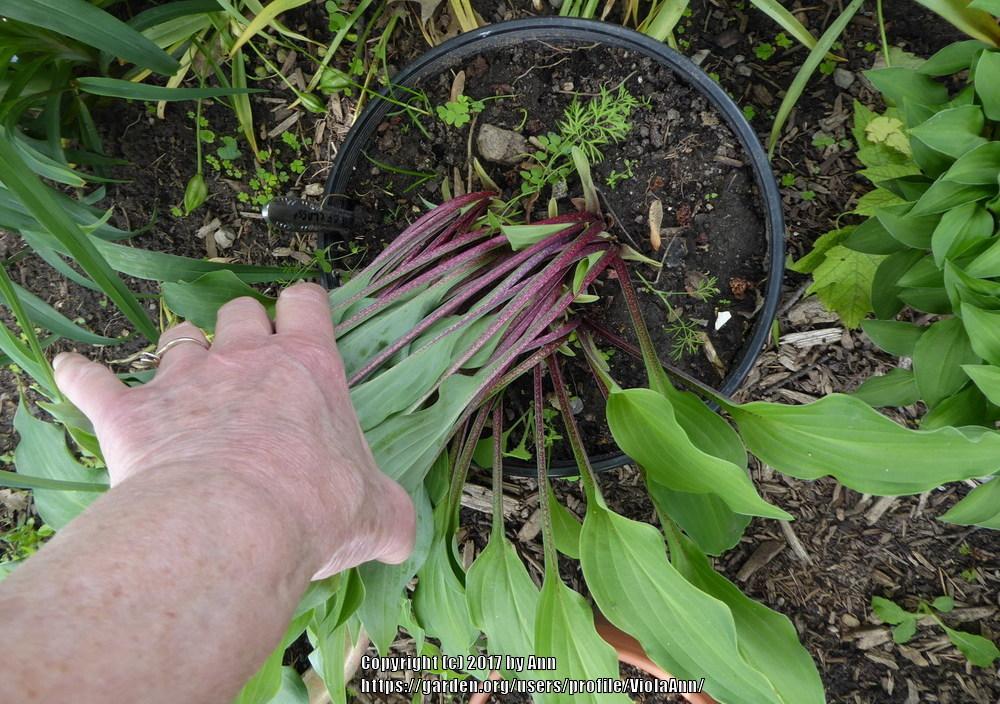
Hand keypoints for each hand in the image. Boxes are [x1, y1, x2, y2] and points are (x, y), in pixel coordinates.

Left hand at [52, 282, 414, 578]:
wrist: (232, 526)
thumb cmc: (313, 508)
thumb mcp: (375, 515)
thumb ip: (392, 516)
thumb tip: (401, 538)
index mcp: (308, 368)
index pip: (307, 303)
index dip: (305, 305)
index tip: (303, 315)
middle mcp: (245, 359)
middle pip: (239, 312)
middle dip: (241, 327)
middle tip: (246, 359)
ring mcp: (184, 382)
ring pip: (177, 340)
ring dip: (180, 353)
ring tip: (182, 379)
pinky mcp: (131, 413)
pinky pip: (94, 381)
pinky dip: (83, 377)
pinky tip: (74, 373)